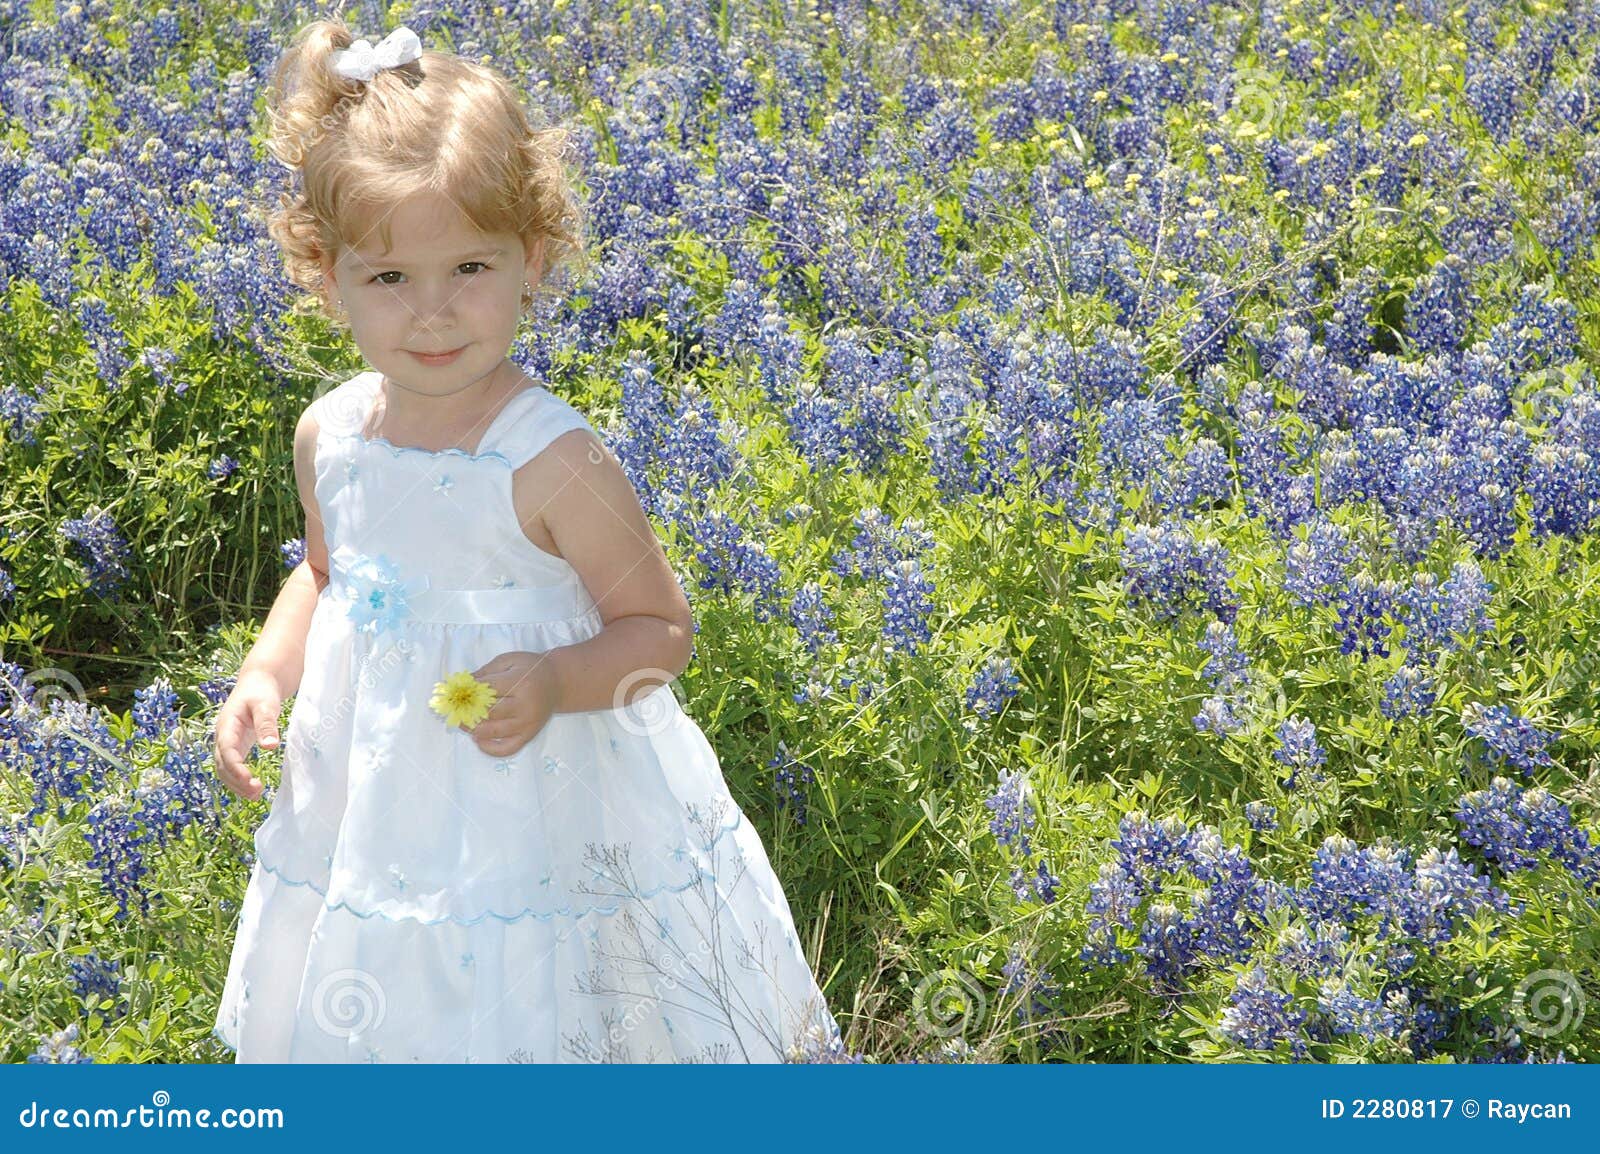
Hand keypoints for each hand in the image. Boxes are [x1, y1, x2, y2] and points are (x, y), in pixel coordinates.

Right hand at [212, 668, 283, 800]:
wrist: (257, 682)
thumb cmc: (261, 691)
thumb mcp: (266, 704)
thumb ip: (266, 724)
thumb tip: (270, 747)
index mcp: (227, 724)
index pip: (227, 750)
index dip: (236, 767)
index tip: (250, 780)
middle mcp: (223, 735)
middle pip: (222, 764)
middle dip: (235, 781)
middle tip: (256, 793)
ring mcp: (228, 741)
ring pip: (224, 768)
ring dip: (236, 783)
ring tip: (255, 795)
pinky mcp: (236, 745)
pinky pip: (232, 766)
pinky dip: (239, 778)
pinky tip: (253, 787)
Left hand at [466, 651, 558, 759]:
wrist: (557, 682)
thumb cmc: (530, 668)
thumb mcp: (509, 660)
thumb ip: (486, 671)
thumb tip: (462, 684)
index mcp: (521, 682)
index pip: (488, 690)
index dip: (468, 691)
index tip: (457, 691)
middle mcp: (526, 705)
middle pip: (489, 712)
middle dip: (468, 711)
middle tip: (455, 709)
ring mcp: (527, 723)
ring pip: (494, 732)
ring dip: (473, 729)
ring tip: (463, 723)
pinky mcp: (529, 735)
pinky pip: (507, 748)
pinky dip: (490, 749)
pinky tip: (478, 740)